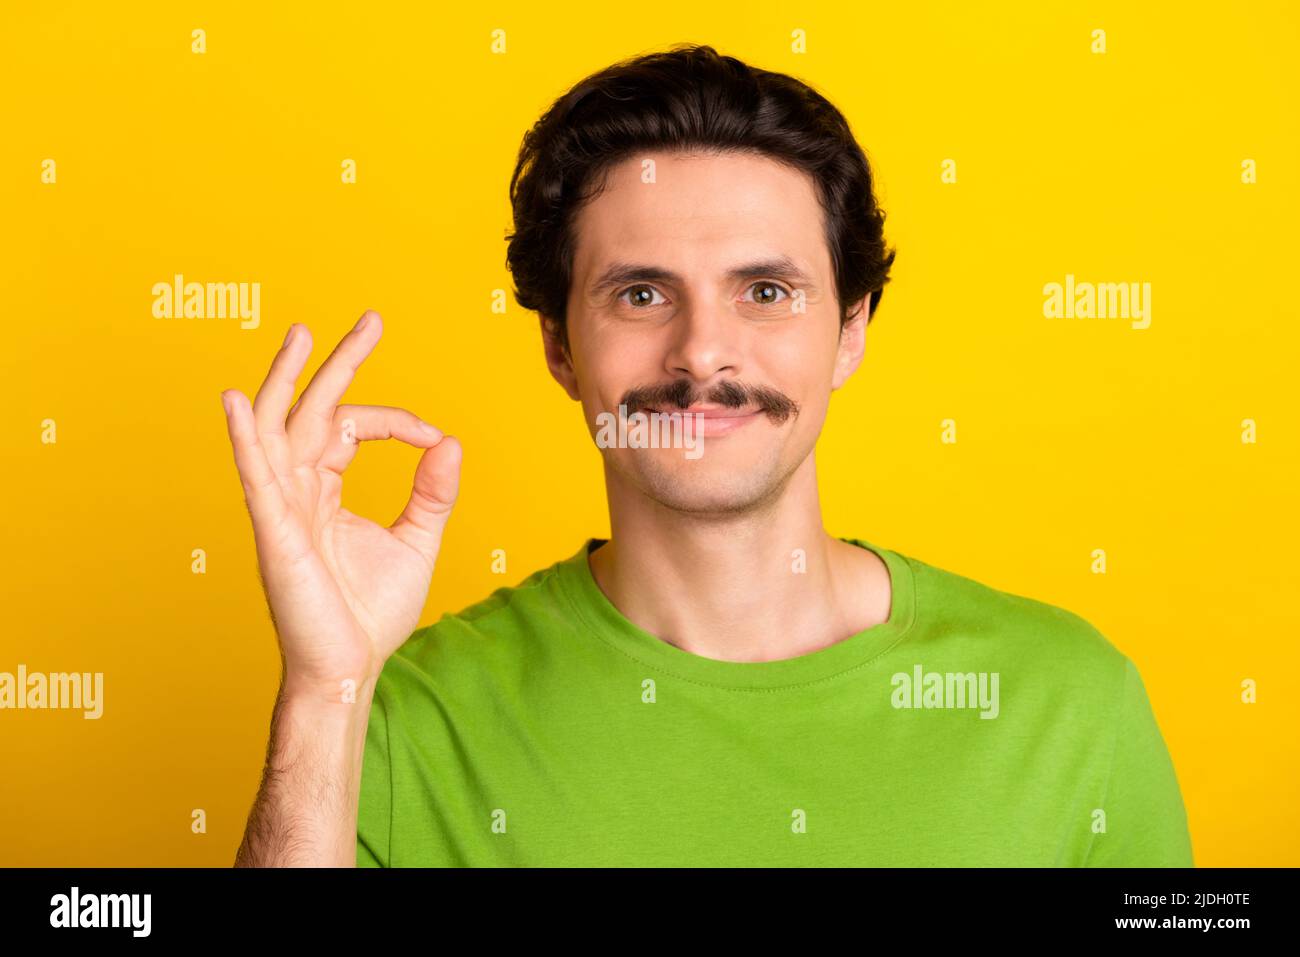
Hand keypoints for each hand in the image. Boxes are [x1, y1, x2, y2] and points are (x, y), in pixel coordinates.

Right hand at [220, 310, 460, 700]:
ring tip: (300, 333)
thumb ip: (432, 492)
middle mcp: (299, 491)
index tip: (432, 435)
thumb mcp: (416, 541)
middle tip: (369, 321)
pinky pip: (254, 477)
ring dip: (286, 380)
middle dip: (337, 364)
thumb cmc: (370, 613)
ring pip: (276, 429)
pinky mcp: (274, 532)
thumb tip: (451, 442)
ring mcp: (282, 508)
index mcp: (327, 490)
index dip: (397, 420)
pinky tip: (235, 400)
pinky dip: (243, 437)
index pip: (354, 429)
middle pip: (312, 411)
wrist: (351, 667)